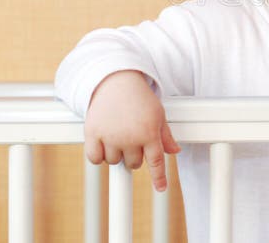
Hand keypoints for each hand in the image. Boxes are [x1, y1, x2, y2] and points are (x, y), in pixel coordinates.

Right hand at [84, 70, 180, 191]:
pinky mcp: (93, 132)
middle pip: (133, 163)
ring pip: (113, 161)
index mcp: (149, 132)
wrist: (116, 80)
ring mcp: (111, 135)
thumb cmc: (139, 97)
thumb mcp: (158, 114)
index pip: (156, 162)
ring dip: (116, 152)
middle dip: (134, 154)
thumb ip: (165, 136)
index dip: (159, 177)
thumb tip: (175, 152)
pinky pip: (95, 158)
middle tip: (131, 137)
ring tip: (117, 133)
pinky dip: (98, 155)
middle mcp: (130, 136)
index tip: (161, 188)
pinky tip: (102, 143)